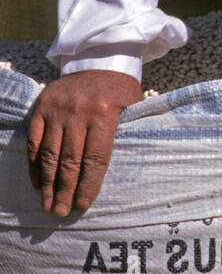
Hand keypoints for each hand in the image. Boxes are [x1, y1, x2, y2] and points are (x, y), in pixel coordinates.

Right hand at [27, 70, 143, 216]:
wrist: (100, 60)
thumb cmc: (120, 91)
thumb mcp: (133, 107)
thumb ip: (128, 135)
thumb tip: (128, 176)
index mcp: (105, 114)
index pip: (95, 159)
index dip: (88, 186)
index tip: (83, 206)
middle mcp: (79, 111)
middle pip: (70, 161)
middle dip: (65, 191)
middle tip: (60, 213)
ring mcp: (58, 109)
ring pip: (50, 155)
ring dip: (47, 184)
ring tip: (48, 205)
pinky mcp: (42, 107)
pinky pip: (35, 141)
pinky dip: (35, 164)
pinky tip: (37, 183)